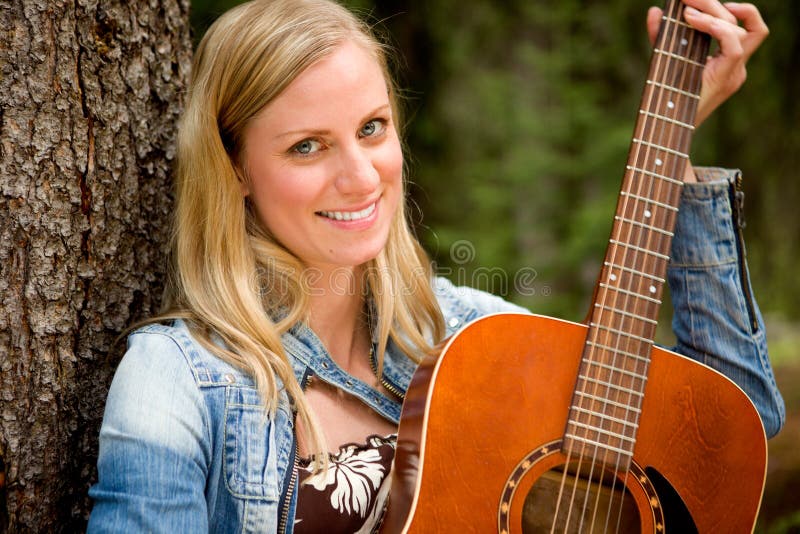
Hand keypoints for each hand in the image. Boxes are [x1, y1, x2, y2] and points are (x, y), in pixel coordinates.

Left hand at [646, 1, 768, 127]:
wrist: (666, 133)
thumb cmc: (665, 101)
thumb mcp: (664, 61)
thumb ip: (661, 37)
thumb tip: (654, 11)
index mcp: (729, 63)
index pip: (747, 26)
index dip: (728, 8)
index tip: (696, 1)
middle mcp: (737, 68)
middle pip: (743, 23)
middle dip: (714, 5)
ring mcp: (734, 74)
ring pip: (742, 31)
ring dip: (713, 15)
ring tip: (686, 12)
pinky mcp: (725, 81)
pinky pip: (733, 47)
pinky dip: (715, 29)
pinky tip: (693, 22)